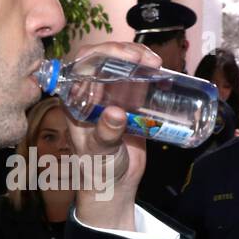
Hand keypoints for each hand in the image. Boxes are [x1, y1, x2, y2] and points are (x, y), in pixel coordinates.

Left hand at [65, 41, 160, 230]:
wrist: (115, 185)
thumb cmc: (98, 170)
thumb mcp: (100, 153)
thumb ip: (105, 135)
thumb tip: (115, 113)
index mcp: (75, 100)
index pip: (82, 64)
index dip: (102, 52)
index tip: (125, 56)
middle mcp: (91, 93)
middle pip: (104, 59)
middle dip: (125, 52)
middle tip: (148, 60)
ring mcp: (111, 96)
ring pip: (122, 65)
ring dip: (139, 58)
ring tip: (157, 64)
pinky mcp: (129, 102)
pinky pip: (137, 80)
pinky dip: (150, 73)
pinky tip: (163, 74)